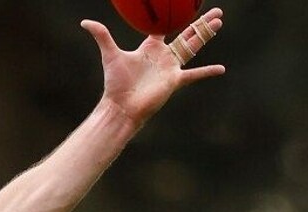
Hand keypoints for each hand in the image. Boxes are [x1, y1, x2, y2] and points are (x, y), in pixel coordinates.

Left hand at [80, 8, 225, 125]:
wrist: (121, 106)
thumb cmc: (115, 83)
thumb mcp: (110, 55)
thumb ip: (101, 36)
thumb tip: (85, 22)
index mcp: (150, 47)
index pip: (163, 27)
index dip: (171, 16)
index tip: (181, 5)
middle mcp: (163, 56)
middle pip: (186, 34)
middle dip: (200, 23)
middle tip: (216, 10)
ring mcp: (170, 68)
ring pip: (193, 47)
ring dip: (206, 35)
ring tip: (219, 21)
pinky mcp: (174, 80)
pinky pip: (194, 75)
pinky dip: (207, 72)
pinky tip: (221, 69)